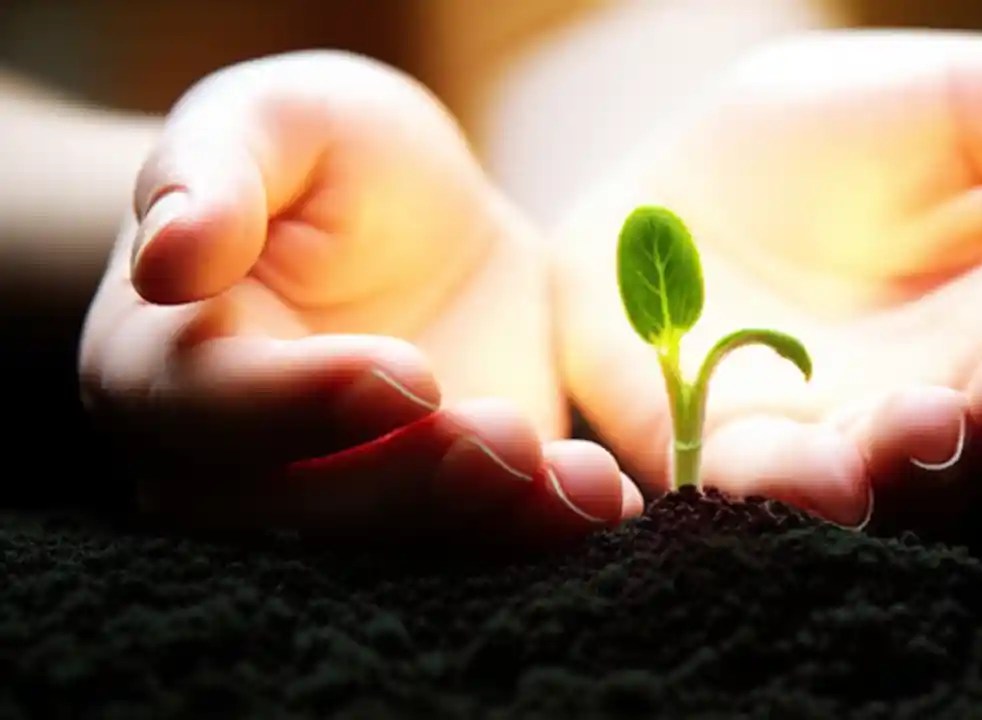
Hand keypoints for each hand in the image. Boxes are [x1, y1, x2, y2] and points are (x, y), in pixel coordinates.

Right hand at [79, 51, 640, 549]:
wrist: (412, 220)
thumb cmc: (325, 161)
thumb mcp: (273, 121)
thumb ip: (209, 172)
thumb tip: (167, 259)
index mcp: (167, 362)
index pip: (208, 407)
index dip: (303, 403)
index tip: (404, 372)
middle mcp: (238, 462)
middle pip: (301, 510)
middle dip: (411, 482)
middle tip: (505, 437)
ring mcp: (342, 496)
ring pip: (397, 548)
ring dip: (491, 525)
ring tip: (579, 483)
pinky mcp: (437, 508)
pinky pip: (479, 544)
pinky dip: (547, 531)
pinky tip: (607, 499)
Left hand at [552, 31, 981, 528]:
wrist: (669, 170)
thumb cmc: (830, 133)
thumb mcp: (962, 101)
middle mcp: (976, 389)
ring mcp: (873, 441)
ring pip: (946, 485)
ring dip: (956, 459)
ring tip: (940, 412)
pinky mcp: (766, 465)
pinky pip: (801, 501)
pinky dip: (819, 496)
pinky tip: (833, 471)